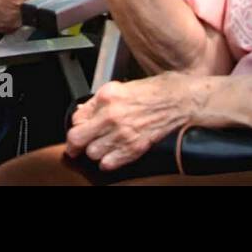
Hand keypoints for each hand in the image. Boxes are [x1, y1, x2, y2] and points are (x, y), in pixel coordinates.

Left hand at [66, 73, 199, 170]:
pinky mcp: (134, 147)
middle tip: (75, 147)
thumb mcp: (119, 87)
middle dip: (74, 144)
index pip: (76, 118)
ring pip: (92, 153)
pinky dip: (106, 162)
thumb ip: (97, 101)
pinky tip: (110, 156)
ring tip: (99, 147)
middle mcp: (111, 116)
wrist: (177, 100)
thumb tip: (82, 112)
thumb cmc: (152, 91)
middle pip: (78, 139)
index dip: (76, 125)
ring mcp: (123, 133)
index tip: (79, 128)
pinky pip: (109, 164)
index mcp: (106, 97)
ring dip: (93, 152)